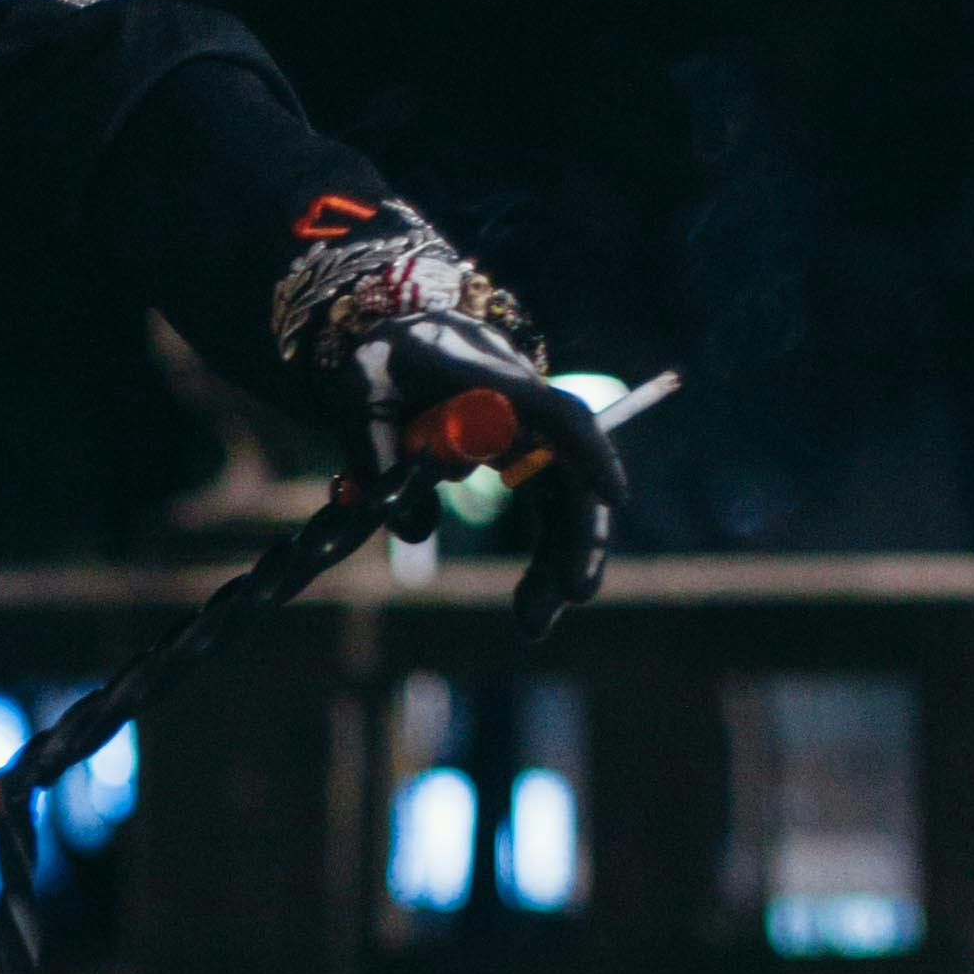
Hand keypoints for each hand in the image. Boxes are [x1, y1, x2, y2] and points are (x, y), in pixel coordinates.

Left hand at [373, 316, 623, 641]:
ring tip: (535, 626)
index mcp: (493, 383)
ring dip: (558, 563)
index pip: (554, 415)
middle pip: (572, 473)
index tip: (615, 497)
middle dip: (578, 536)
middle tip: (571, 596)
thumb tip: (410, 527)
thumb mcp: (358, 395)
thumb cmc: (380, 365)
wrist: (397, 346)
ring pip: (565, 504)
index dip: (587, 452)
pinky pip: (546, 516)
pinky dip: (540, 562)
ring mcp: (531, 441)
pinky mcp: (523, 466)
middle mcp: (527, 413)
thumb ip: (373, 452)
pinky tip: (530, 608)